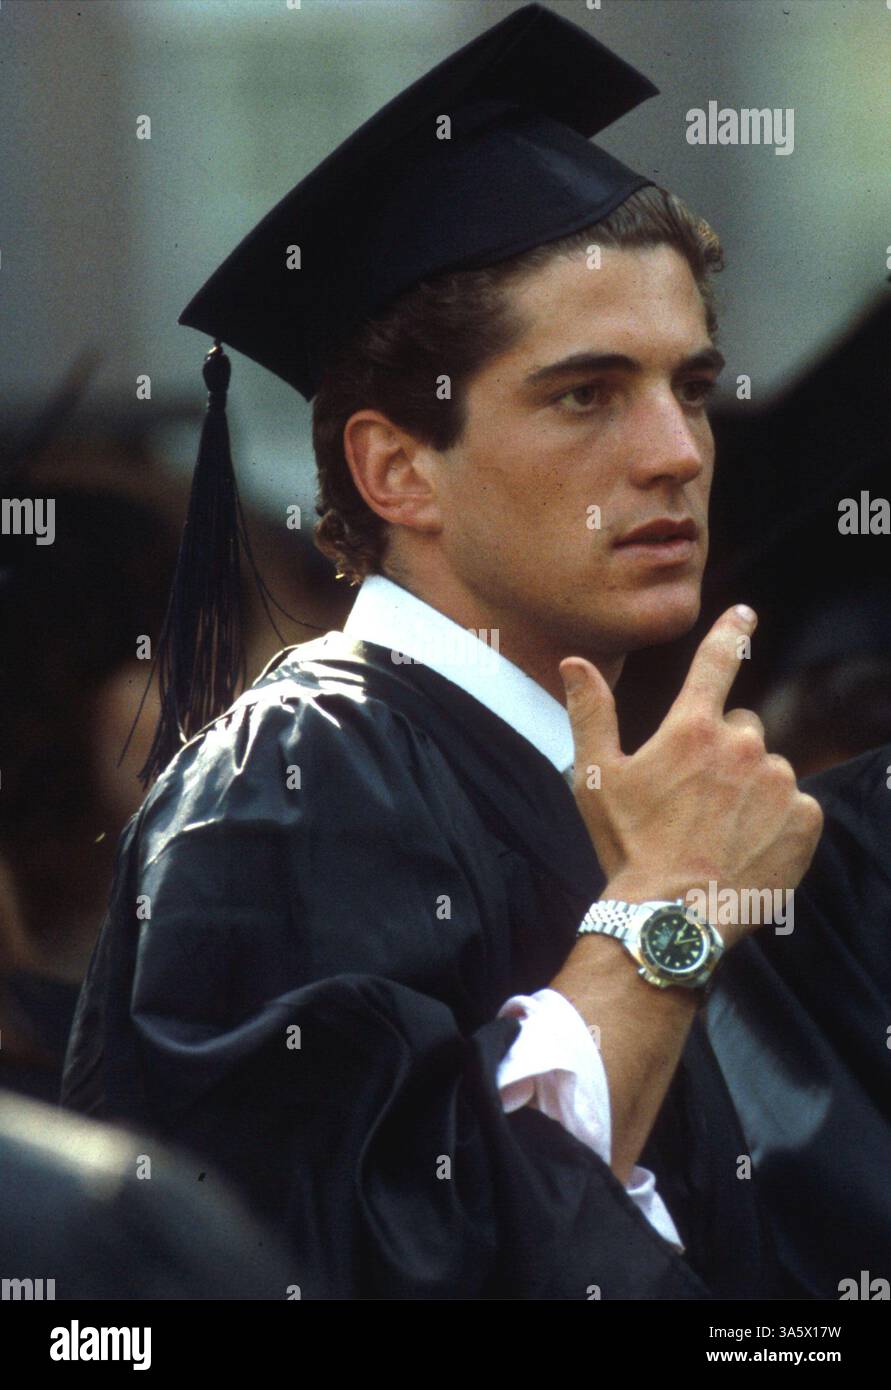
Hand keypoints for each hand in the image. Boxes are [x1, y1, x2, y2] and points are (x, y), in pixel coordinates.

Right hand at [559, 605, 822, 949]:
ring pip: (768, 771)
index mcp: (693, 728)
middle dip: (723, 753)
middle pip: (742, 729)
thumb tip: (574, 661)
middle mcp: (744, 745)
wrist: (672, 918)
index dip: (731, 633)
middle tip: (694, 800)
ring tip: (717, 833)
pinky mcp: (806, 819)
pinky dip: (776, 823)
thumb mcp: (595, 779)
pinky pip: (796, 807)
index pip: (717, 663)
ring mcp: (780, 782)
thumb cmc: (628, 847)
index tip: (745, 613)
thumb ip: (591, 712)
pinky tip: (745, 849)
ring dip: (750, 790)